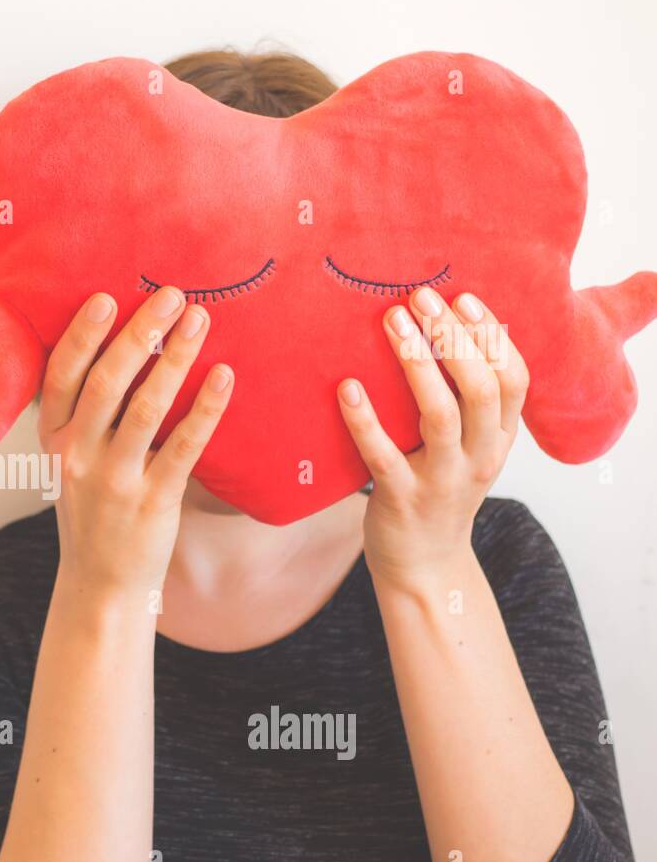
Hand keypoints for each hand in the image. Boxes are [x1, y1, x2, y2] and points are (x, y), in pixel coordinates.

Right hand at [39, 287, 233, 596]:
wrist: (101, 585)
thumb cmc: (93, 510)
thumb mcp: (69, 461)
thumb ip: (84, 414)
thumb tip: (121, 346)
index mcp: (53, 440)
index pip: (61, 378)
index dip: (82, 336)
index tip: (107, 297)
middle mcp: (77, 456)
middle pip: (106, 383)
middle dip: (140, 334)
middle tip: (172, 296)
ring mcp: (114, 480)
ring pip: (146, 408)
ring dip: (176, 359)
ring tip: (201, 321)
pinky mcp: (154, 501)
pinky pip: (184, 447)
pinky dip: (205, 409)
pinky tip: (225, 378)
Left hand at [336, 287, 529, 590]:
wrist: (424, 565)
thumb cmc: (439, 491)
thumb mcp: (469, 449)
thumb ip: (467, 404)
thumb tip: (444, 331)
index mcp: (499, 439)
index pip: (513, 379)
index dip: (492, 336)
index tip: (463, 297)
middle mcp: (478, 457)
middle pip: (479, 387)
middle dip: (452, 336)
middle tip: (420, 296)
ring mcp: (441, 479)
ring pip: (439, 414)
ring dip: (416, 363)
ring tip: (393, 322)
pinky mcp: (400, 498)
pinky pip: (382, 455)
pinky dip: (364, 419)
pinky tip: (347, 387)